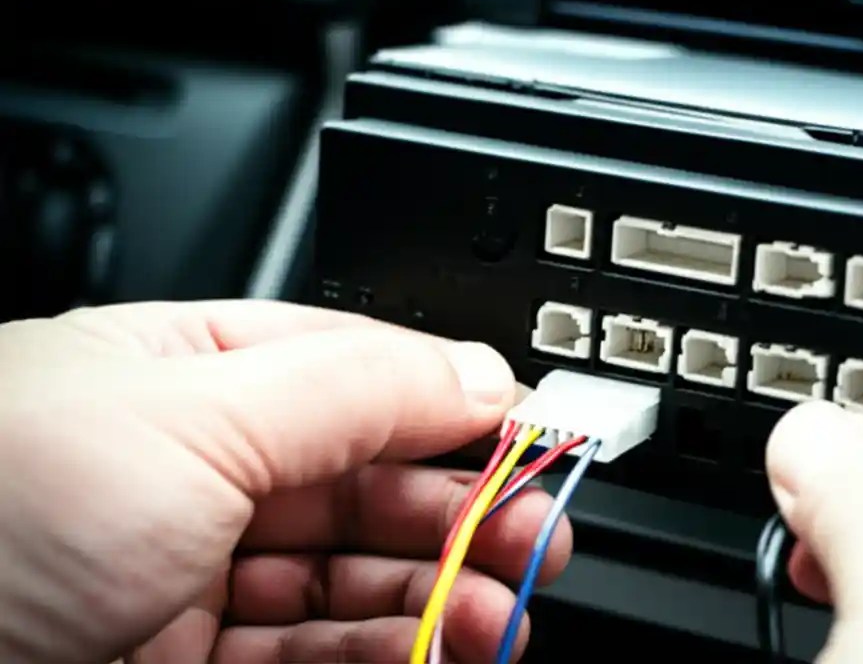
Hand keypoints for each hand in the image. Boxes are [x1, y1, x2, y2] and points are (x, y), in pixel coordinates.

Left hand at [0, 300, 569, 663]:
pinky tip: (446, 646)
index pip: (357, 373)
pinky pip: (314, 650)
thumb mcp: (191, 415)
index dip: (455, 401)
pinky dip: (391, 649)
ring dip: (441, 589)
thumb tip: (479, 370)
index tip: (538, 436)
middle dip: (463, 504)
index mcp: (182, 373)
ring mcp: (187, 574)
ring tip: (506, 608)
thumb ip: (355, 386)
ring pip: (350, 573)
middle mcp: (187, 468)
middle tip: (538, 533)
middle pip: (366, 477)